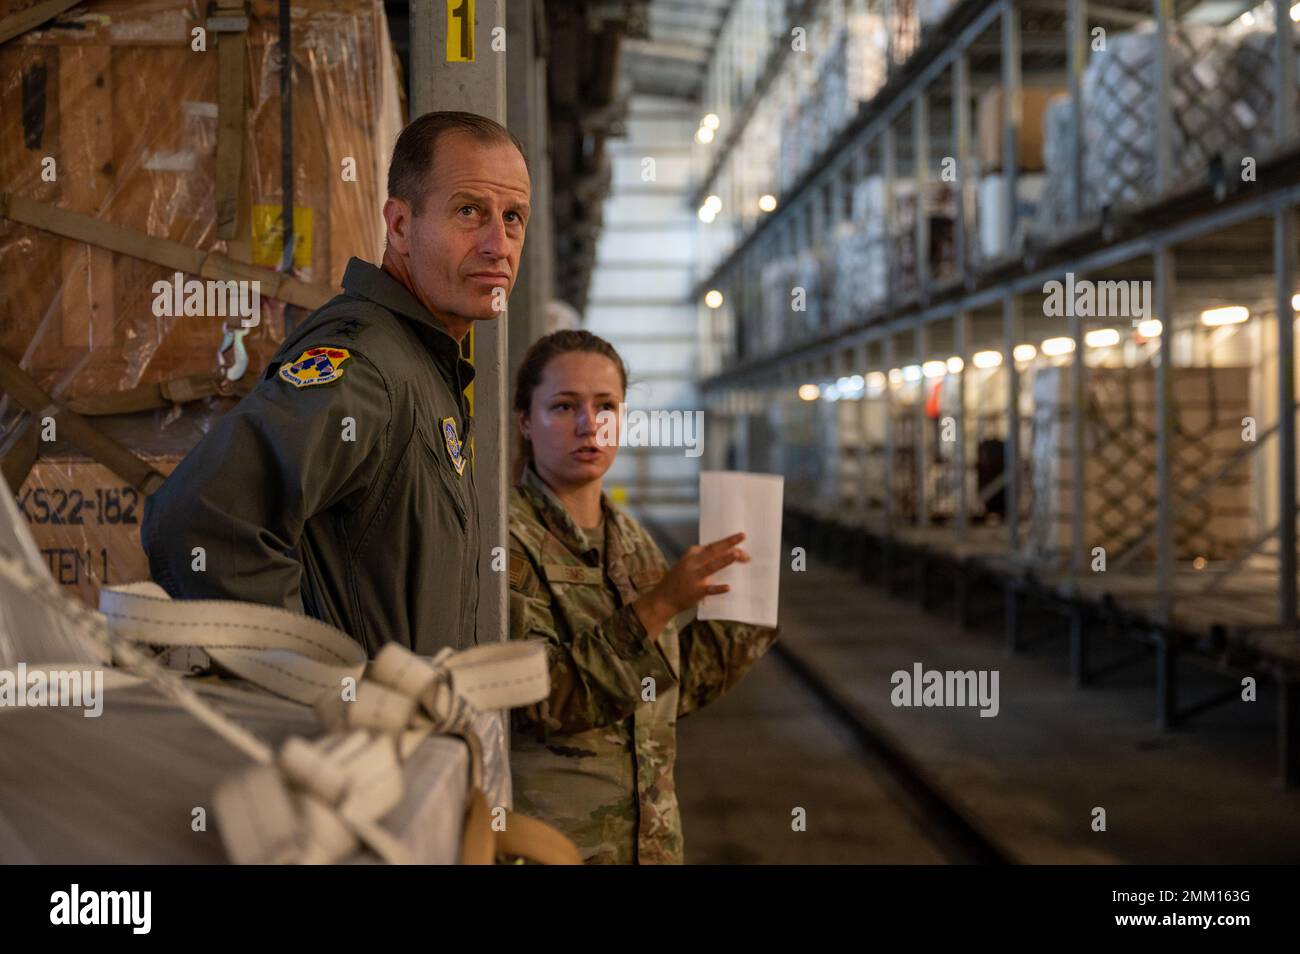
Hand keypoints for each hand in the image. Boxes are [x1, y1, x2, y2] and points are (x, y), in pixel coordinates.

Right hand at [633, 533, 748, 637]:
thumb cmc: (679, 579)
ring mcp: (694, 577)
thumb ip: (704, 558)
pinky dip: (718, 589)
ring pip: (711, 566)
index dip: (728, 543)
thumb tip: (729, 554)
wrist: (663, 598)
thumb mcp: (688, 563)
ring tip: (736, 554)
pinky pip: (709, 589)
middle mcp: (692, 563)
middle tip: (742, 536)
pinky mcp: (696, 591)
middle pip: (713, 550)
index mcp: (692, 554)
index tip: (741, 542)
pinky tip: (728, 587)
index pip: (713, 546)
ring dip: (724, 560)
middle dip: (728, 543)